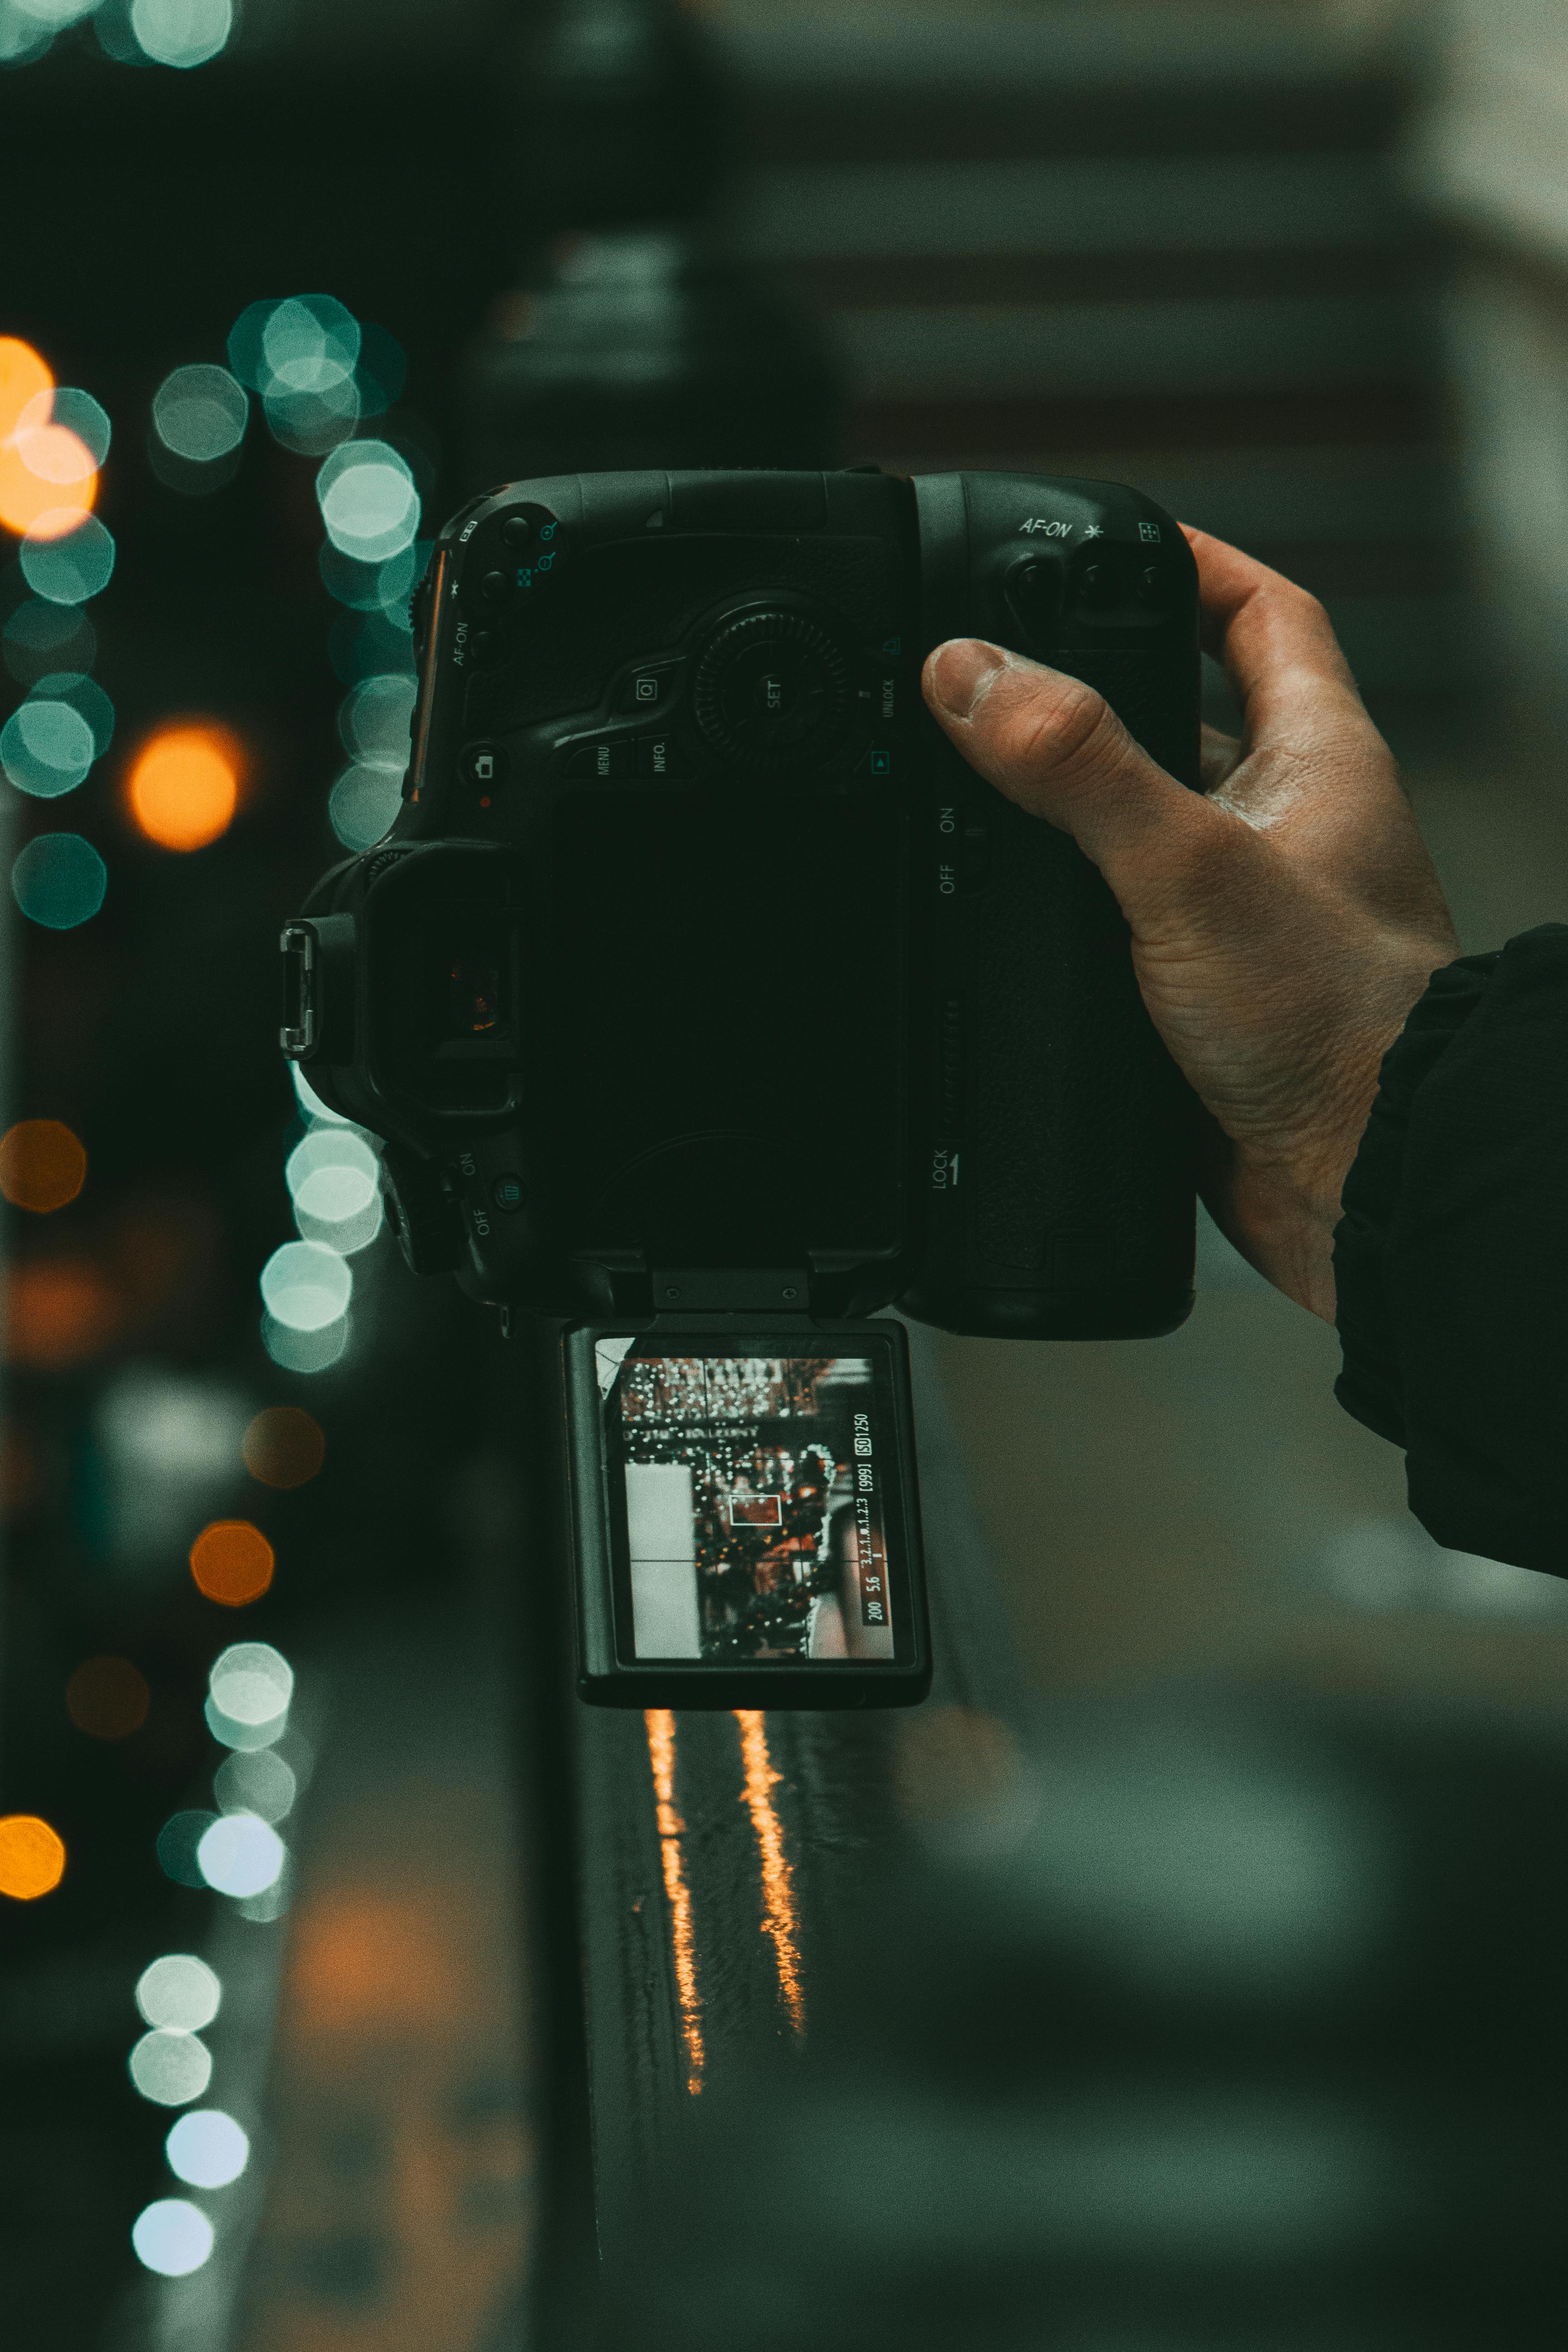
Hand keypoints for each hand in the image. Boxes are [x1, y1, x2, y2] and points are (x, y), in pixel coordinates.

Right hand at [921, 529, 1458, 1321]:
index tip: (1104, 541)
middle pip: (1188, 716)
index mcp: (1320, 761)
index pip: (1262, 614)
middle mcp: (1289, 829)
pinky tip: (1006, 916)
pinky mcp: (1207, 1000)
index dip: (1189, 562)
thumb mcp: (1190, 867)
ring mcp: (1249, 916)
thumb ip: (1079, 767)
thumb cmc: (1338, 1026)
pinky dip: (1066, 910)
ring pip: (1146, 827)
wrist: (1367, 1187)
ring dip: (1069, 809)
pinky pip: (1126, 924)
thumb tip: (970, 673)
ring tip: (976, 783)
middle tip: (1000, 671)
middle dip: (1095, 690)